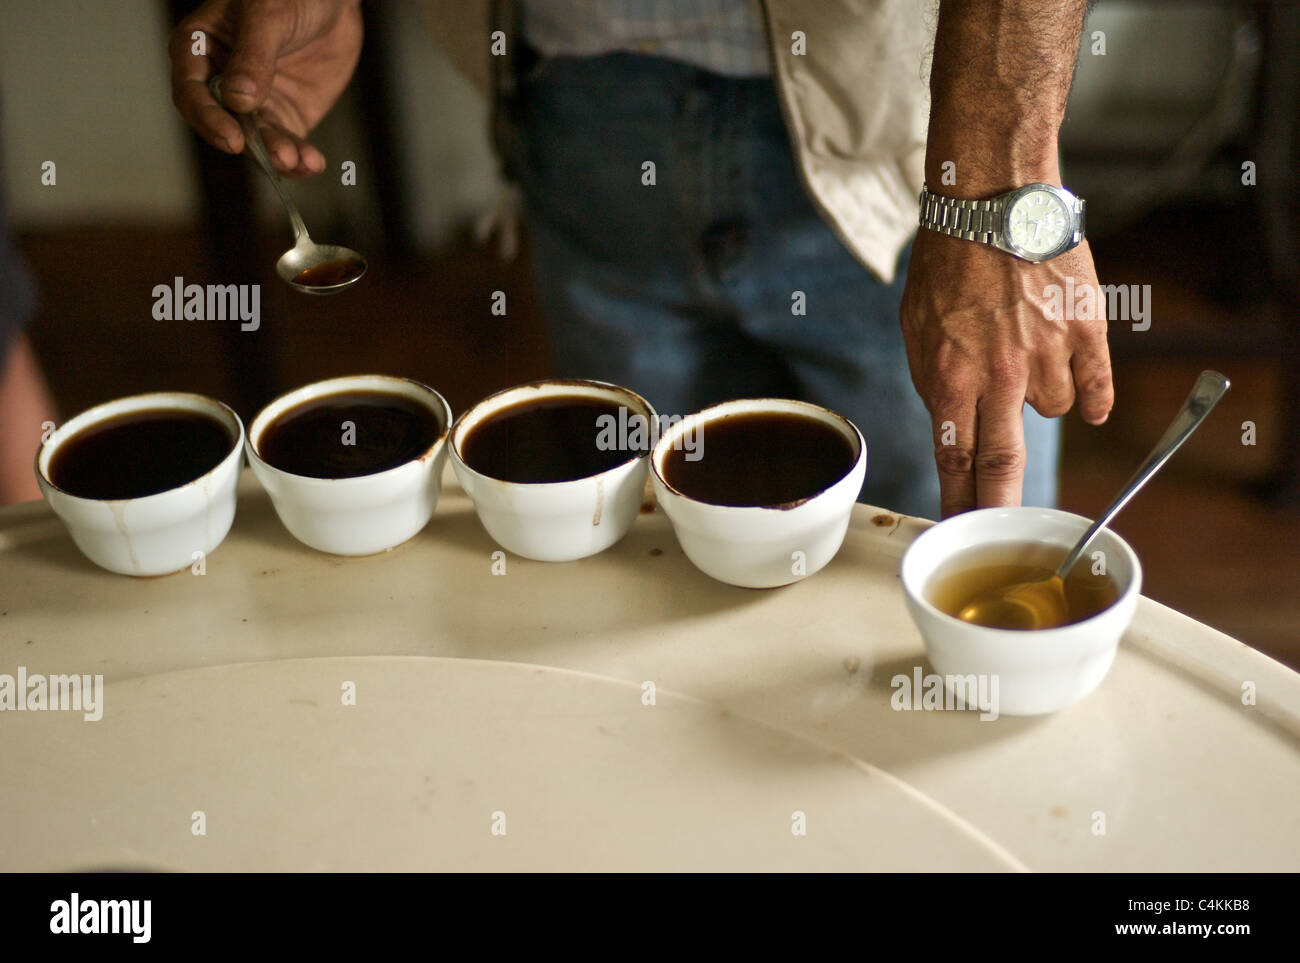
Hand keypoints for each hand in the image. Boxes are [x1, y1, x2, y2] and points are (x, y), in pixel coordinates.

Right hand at [169, 0, 363, 176]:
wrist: (333, 0)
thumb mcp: (268, 14)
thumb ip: (253, 56)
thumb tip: (237, 98)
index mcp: (199, 49)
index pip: (191, 91)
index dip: (208, 119)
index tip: (232, 139)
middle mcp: (221, 81)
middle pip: (224, 124)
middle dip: (251, 145)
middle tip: (278, 156)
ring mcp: (254, 103)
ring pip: (257, 140)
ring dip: (277, 155)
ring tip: (298, 160)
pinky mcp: (285, 117)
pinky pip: (288, 144)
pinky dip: (300, 159)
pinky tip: (313, 163)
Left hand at [899, 229, 1113, 517]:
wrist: (993, 195)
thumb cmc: (946, 259)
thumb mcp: (916, 326)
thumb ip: (936, 380)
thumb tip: (955, 426)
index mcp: (948, 375)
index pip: (953, 458)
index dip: (957, 501)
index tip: (958, 530)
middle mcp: (998, 373)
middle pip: (1003, 462)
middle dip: (1001, 506)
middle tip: (1005, 536)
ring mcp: (1046, 352)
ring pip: (1052, 412)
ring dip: (1038, 401)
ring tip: (1024, 356)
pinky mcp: (1085, 328)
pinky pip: (1095, 386)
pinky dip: (1091, 399)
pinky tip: (1086, 403)